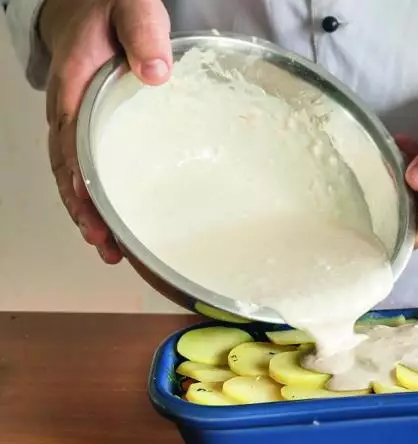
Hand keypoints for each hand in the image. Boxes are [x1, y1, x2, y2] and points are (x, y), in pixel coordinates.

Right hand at [40, 0, 171, 263]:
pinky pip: (89, 166)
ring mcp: (79, 120)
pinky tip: (115, 221)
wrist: (92, 1)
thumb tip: (156, 73)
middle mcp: (71, 109)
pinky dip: (97, 196)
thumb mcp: (132, 10)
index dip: (80, 178)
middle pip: (68, 170)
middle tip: (105, 245)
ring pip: (75, 175)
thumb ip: (143, 35)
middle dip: (84, 210)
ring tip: (111, 250)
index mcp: (76, 86)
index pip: (72, 142)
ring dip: (90, 212)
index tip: (93, 209)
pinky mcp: (94, 126)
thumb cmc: (111, 7)